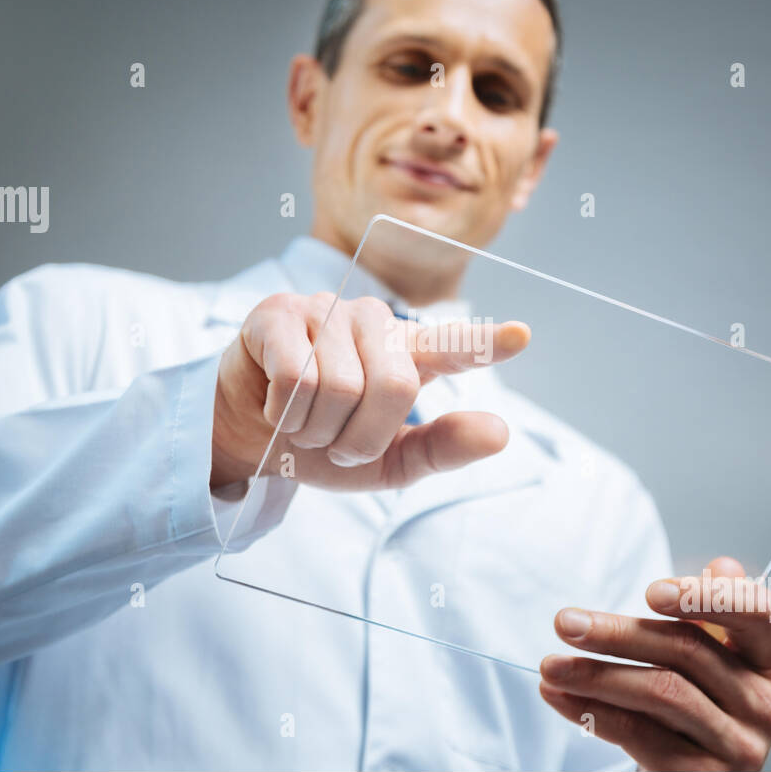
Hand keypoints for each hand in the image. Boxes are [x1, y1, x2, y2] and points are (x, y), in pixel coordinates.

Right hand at [211, 291, 530, 490]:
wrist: (248, 437)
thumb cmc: (322, 440)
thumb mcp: (387, 461)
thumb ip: (442, 447)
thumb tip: (500, 433)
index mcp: (406, 354)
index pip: (453, 347)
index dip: (486, 344)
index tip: (523, 336)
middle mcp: (373, 321)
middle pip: (394, 387)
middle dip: (361, 437)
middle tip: (336, 442)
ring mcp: (326, 310)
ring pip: (340, 386)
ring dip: (316, 429)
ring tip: (304, 423)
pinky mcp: (279, 313)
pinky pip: (296, 376)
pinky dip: (285, 410)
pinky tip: (276, 404)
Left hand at [539, 556, 770, 770]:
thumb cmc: (690, 707)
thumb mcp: (705, 657)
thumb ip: (710, 612)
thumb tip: (723, 566)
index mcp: (769, 662)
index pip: (756, 613)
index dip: (704, 597)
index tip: (649, 592)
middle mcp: (766, 704)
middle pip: (690, 651)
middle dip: (618, 634)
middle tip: (565, 623)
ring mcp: (740, 746)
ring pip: (662, 692)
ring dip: (595, 675)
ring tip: (551, 665)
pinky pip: (640, 734)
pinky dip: (592, 712)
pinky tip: (559, 696)